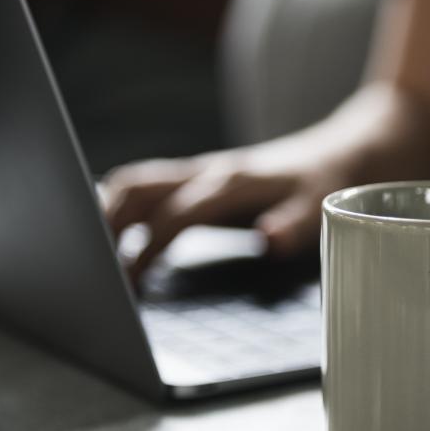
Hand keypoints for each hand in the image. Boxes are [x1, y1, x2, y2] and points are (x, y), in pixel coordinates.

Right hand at [103, 143, 347, 279]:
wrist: (344, 150)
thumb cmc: (328, 182)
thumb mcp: (321, 206)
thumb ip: (294, 223)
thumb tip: (268, 239)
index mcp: (233, 183)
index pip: (176, 215)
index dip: (148, 247)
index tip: (127, 280)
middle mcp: (209, 172)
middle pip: (138, 187)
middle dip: (105, 222)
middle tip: (85, 266)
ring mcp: (201, 172)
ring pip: (137, 182)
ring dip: (106, 211)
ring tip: (85, 252)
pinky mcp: (200, 178)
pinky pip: (149, 186)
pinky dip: (122, 207)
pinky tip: (111, 235)